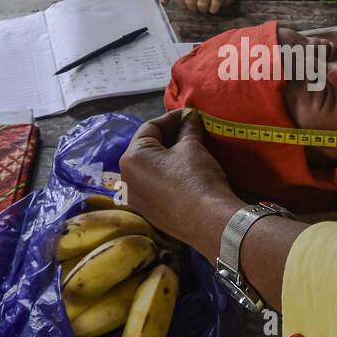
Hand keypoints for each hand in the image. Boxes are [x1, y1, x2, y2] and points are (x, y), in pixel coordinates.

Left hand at [120, 109, 240, 253]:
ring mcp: (136, 198)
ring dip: (169, 155)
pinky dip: (168, 174)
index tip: (191, 114)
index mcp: (131, 158)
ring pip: (151, 167)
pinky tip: (186, 171)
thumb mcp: (192, 147)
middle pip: (147, 148)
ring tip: (190, 147)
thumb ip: (188, 128)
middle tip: (191, 129)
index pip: (150, 127)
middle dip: (169, 137)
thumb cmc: (196, 178)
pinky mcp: (149, 212)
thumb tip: (190, 116)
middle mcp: (126, 179)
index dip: (172, 117)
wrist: (210, 222)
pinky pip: (154, 185)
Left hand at [160, 0, 238, 14]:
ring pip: (202, 3)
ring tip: (206, 6)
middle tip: (198, 6)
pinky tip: (214, 7)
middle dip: (193, 8)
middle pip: (190, 0)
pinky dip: (213, 10)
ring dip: (204, 10)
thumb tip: (162, 0)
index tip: (188, 4)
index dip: (182, 4)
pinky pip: (215, 4)